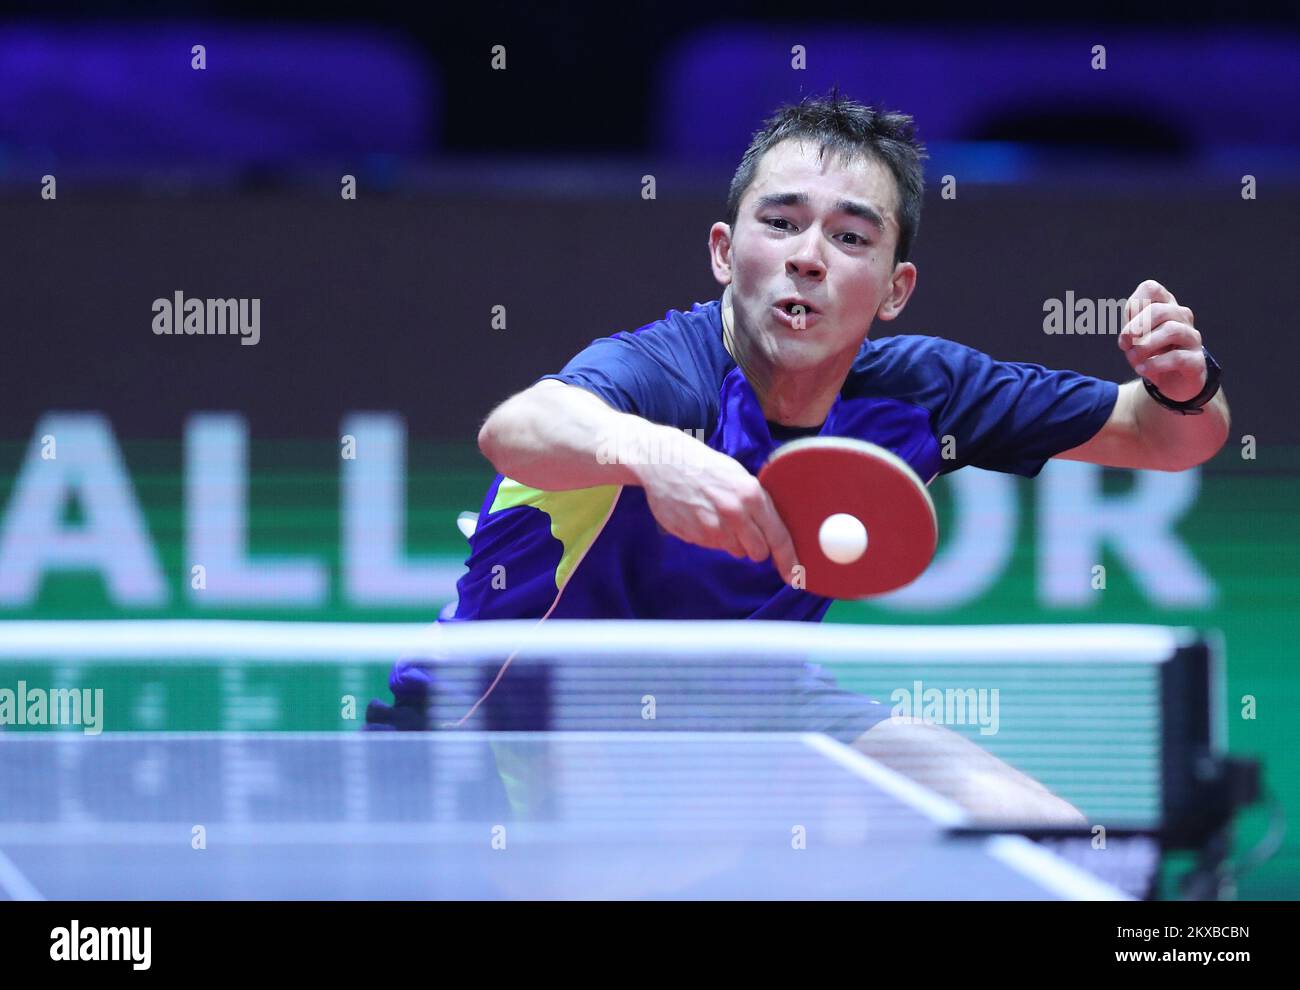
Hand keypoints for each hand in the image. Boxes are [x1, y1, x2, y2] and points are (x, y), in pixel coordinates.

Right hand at [634, 429, 799, 583]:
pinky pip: (712, 546)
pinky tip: (701, 515)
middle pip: (757, 552)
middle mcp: (734, 514)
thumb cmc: (706, 467)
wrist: (664, 463)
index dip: (788, 560)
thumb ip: (758, 504)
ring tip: (718, 515)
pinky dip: (712, 537)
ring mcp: (711, 527)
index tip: (794, 576)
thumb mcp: (740, 477)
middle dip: (756, 547)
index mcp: (751, 496)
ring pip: (734, 551)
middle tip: (746, 530)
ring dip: (732, 540)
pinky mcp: (693, 535)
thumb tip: (774, 533)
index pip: (778, 538)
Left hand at [1118, 279, 1206, 402]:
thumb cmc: (1150, 354)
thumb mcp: (1133, 339)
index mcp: (1165, 306)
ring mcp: (1192, 338)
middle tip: (1126, 344)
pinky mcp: (1196, 360)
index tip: (1127, 328)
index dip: (1133, 306)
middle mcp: (1181, 318)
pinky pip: (1177, 357)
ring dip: (1145, 346)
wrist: (1170, 382)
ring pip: (1171, 330)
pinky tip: (1143, 370)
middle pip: (1159, 310)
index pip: (1151, 288)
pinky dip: (1154, 364)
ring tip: (1134, 358)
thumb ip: (1129, 329)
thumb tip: (1130, 333)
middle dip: (1136, 328)